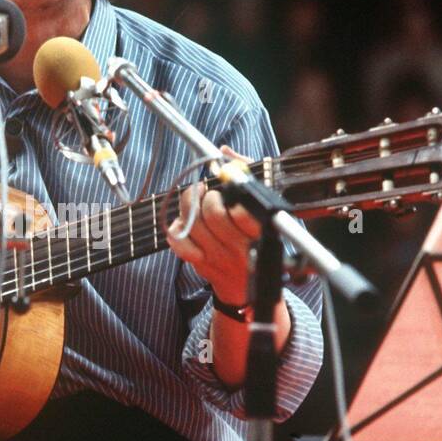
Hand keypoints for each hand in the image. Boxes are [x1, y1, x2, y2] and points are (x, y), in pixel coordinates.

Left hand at [165, 144, 261, 304]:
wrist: (249, 288)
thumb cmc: (257, 238)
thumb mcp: (263, 208)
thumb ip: (248, 174)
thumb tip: (223, 152)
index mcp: (261, 233)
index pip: (242, 210)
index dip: (229, 194)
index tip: (228, 188)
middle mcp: (240, 248)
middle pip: (214, 214)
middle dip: (209, 198)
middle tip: (211, 195)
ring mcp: (219, 258)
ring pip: (194, 225)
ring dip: (192, 208)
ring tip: (198, 203)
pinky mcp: (201, 265)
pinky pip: (179, 242)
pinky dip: (178, 228)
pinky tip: (185, 222)